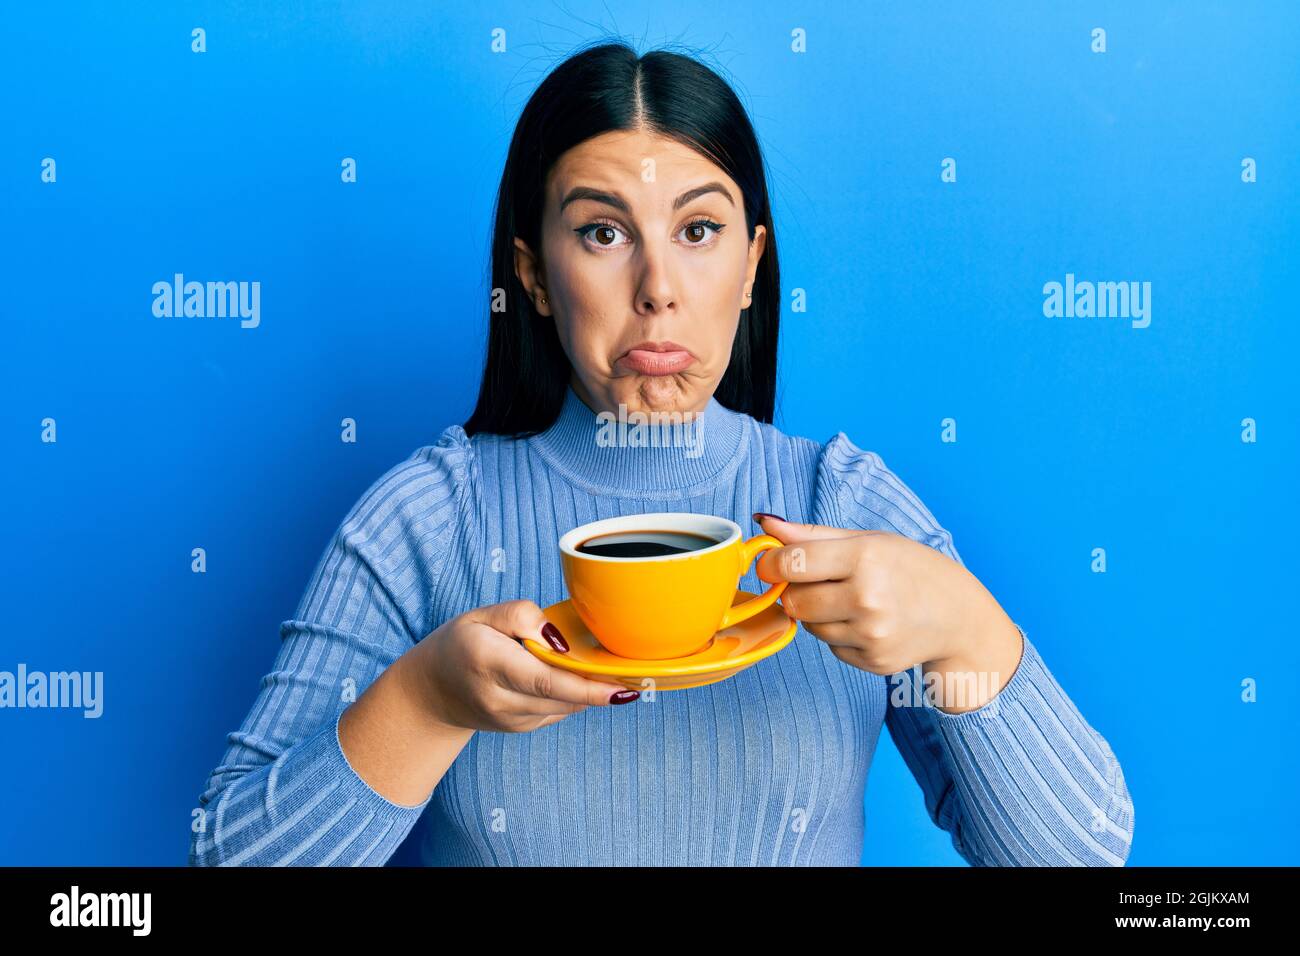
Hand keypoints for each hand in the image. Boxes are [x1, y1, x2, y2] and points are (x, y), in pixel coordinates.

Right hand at [407, 600, 639, 732]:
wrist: (431, 692)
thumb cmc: (460, 644)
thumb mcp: (481, 615)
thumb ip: (521, 615)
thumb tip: (558, 637)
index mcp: (487, 661)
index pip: (544, 678)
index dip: (586, 686)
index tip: (622, 687)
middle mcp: (499, 698)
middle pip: (561, 695)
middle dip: (600, 687)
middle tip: (636, 678)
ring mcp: (510, 720)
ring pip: (564, 706)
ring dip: (588, 689)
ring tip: (606, 672)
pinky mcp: (520, 729)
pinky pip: (559, 711)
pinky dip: (572, 695)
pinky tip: (575, 679)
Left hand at [752, 513, 1022, 710]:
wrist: (959, 617)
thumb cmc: (910, 569)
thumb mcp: (867, 540)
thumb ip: (811, 535)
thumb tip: (764, 523)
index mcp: (865, 557)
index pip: (792, 563)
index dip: (771, 564)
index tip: (770, 564)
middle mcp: (868, 597)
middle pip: (794, 600)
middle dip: (795, 591)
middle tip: (818, 582)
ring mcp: (872, 634)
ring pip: (809, 626)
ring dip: (817, 613)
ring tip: (851, 600)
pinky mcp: (873, 660)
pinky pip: (830, 646)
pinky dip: (839, 634)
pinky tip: (866, 622)